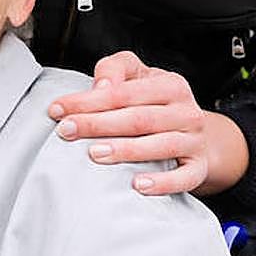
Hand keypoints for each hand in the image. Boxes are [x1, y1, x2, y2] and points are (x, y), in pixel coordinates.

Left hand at [47, 52, 245, 196]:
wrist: (196, 133)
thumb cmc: (156, 103)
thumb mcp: (138, 76)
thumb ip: (114, 70)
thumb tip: (100, 86)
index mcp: (171, 85)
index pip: (125, 92)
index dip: (89, 101)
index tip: (58, 110)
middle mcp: (186, 112)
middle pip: (139, 119)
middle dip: (98, 124)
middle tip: (67, 131)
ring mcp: (194, 141)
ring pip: (160, 146)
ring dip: (126, 150)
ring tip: (95, 154)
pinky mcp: (198, 168)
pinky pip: (184, 178)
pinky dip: (162, 183)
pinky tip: (137, 185)